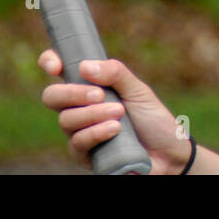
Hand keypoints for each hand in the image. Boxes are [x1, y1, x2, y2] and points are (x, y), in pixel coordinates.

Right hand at [39, 50, 194, 174]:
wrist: (169, 153)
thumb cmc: (152, 119)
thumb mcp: (138, 90)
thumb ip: (115, 73)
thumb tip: (84, 66)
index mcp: (89, 86)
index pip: (59, 69)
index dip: (49, 62)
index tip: (55, 66)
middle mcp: (79, 108)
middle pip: (52, 96)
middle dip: (72, 93)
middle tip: (100, 95)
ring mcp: (79, 132)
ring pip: (65, 120)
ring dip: (93, 114)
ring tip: (119, 113)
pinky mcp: (84, 156)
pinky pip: (77, 143)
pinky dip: (95, 133)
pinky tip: (114, 129)